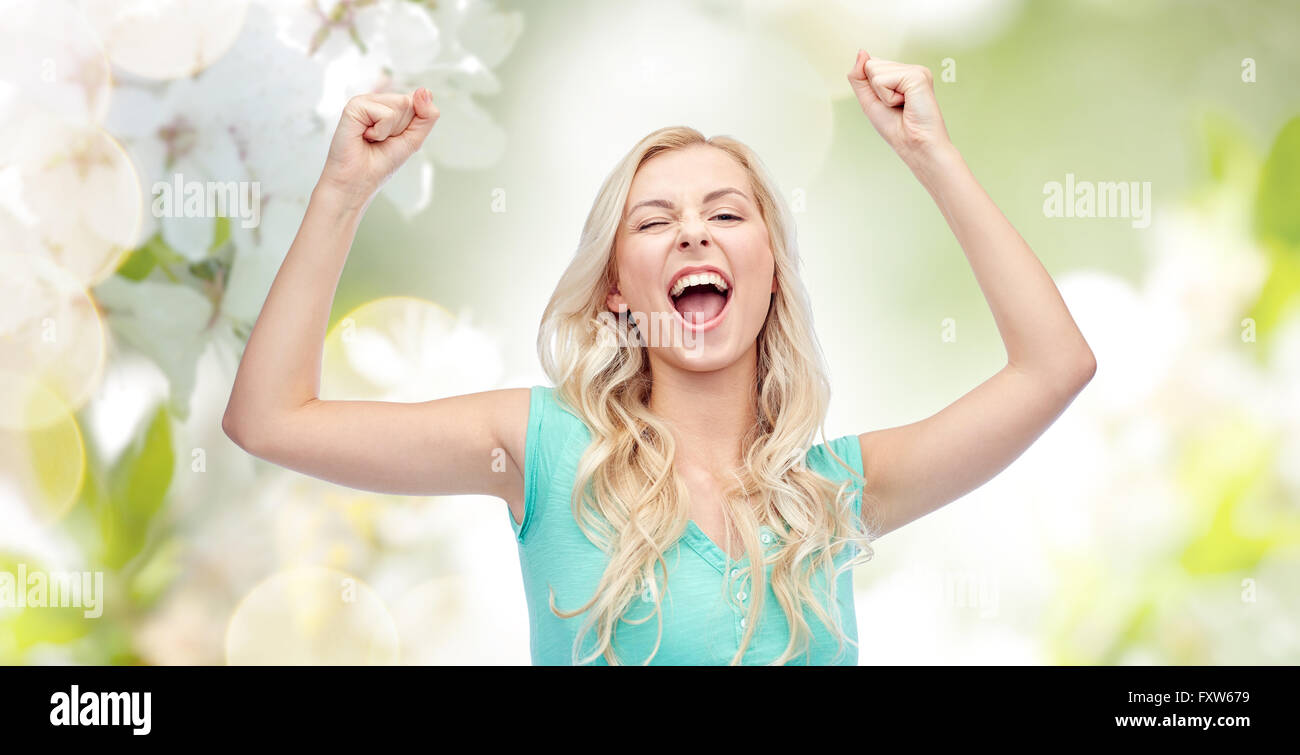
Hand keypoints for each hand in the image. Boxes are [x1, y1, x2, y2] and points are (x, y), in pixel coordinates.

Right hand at [318, 88, 439, 206]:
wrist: (356, 181)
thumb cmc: (381, 163)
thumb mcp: (413, 139)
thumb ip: (427, 116)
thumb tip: (425, 90)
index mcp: (391, 106)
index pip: (419, 101)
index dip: (413, 125)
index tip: (396, 138)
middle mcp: (378, 100)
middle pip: (410, 102)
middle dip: (402, 127)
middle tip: (382, 140)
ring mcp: (365, 101)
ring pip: (401, 104)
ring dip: (391, 130)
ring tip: (373, 138)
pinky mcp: (355, 106)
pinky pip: (386, 113)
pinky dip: (380, 132)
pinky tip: (365, 136)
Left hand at [846, 50, 949, 163]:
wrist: (915, 145)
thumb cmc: (895, 128)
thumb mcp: (869, 101)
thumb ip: (860, 77)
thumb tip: (861, 52)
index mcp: (902, 74)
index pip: (871, 65)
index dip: (871, 88)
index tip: (888, 105)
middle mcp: (911, 69)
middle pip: (871, 65)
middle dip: (875, 90)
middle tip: (895, 106)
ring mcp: (916, 70)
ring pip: (874, 70)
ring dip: (882, 95)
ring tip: (901, 105)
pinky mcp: (917, 75)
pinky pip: (882, 80)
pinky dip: (887, 97)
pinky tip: (906, 104)